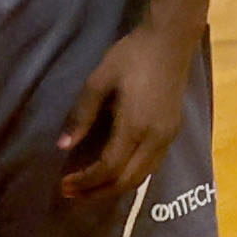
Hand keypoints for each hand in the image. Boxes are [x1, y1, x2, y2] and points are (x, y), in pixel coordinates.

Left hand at [54, 24, 196, 202]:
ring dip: (115, 188)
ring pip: (142, 178)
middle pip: (127, 181)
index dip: (86, 182)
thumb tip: (63, 146)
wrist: (170, 41)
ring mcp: (168, 138)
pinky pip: (151, 167)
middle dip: (98, 193)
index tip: (64, 185)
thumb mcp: (99, 80)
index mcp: (135, 126)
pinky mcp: (173, 133)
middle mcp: (155, 139)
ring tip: (90, 190)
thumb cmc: (131, 56)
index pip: (109, 168)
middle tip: (73, 195)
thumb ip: (81, 115)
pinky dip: (130, 177)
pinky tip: (114, 173)